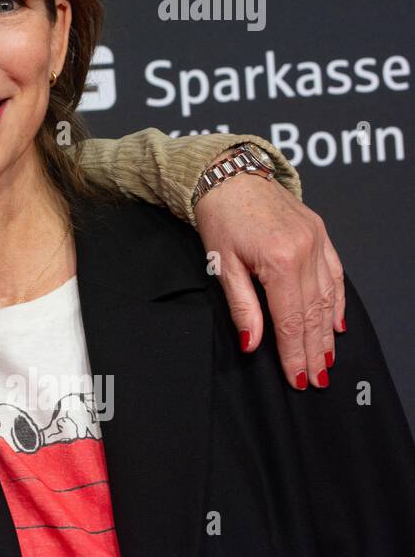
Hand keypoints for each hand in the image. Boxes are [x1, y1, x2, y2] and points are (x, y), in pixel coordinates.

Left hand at [194, 172, 345, 389]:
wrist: (229, 175)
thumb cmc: (219, 218)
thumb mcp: (222, 264)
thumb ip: (241, 306)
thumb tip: (252, 344)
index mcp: (279, 261)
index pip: (291, 321)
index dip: (295, 354)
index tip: (299, 379)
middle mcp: (305, 251)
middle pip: (313, 314)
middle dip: (314, 351)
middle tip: (316, 380)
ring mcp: (317, 241)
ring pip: (328, 297)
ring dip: (327, 332)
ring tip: (326, 360)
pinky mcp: (320, 233)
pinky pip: (334, 274)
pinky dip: (337, 301)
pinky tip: (336, 323)